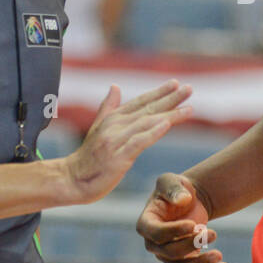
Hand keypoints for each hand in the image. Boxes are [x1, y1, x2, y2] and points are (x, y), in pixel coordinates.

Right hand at [60, 80, 192, 204]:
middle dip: (170, 98)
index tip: (176, 83)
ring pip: (147, 123)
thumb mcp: (98, 128)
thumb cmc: (88, 157)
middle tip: (189, 88)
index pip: (140, 102)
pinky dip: (153, 132)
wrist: (72, 179)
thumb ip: (109, 107)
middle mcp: (115, 125)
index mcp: (113, 118)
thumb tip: (115, 86)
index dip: (158, 92)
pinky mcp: (117, 156)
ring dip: (169, 115)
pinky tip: (167, 125)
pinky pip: (139, 142)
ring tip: (189, 109)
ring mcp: (116, 140)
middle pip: (147, 109)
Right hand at [136, 173, 228, 262]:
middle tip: (212, 233)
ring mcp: (167, 256)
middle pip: (170, 253)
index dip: (174, 232)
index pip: (156, 234)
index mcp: (146, 224)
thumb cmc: (177, 189)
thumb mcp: (172, 180)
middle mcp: (153, 244)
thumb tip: (182, 199)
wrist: (189, 201)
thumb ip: (174, 188)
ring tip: (219, 254)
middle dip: (191, 245)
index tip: (193, 224)